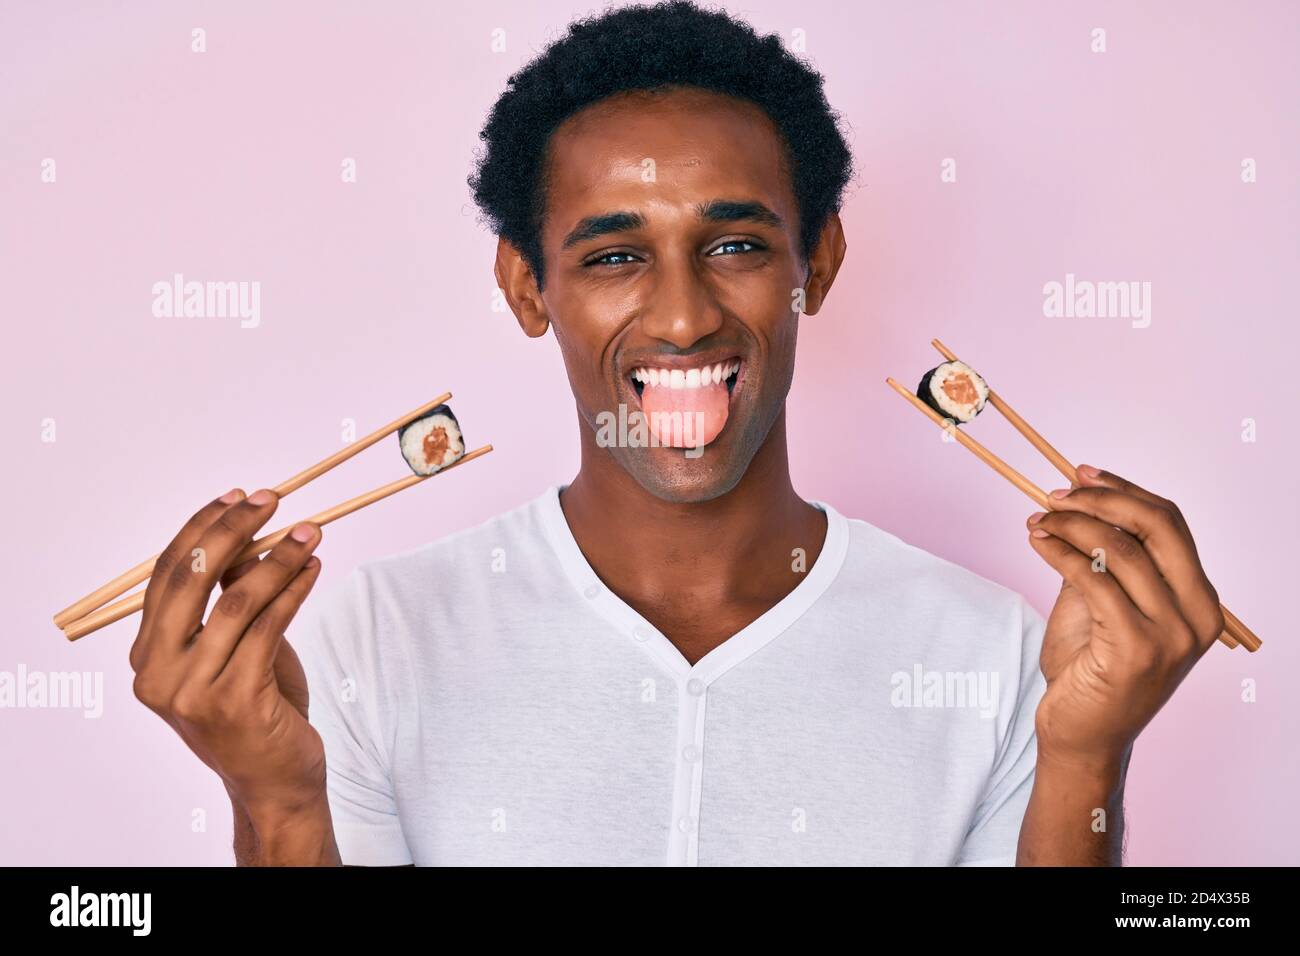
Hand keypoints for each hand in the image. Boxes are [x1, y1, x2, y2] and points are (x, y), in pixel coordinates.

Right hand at [129, 488, 328, 821]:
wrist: (272, 780)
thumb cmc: (255, 708)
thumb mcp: (233, 650)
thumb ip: (228, 600)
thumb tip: (249, 534)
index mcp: (146, 656)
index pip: (167, 574)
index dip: (202, 528)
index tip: (238, 497)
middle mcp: (157, 673)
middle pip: (192, 579)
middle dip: (235, 530)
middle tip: (273, 500)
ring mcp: (192, 690)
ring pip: (238, 601)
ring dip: (279, 558)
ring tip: (310, 533)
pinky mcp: (235, 700)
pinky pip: (269, 628)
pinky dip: (294, 591)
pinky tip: (313, 569)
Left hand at [1024, 465, 1224, 769]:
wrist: (1080, 734)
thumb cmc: (1089, 669)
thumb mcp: (1102, 604)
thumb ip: (1102, 558)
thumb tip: (1077, 499)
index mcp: (1199, 601)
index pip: (1171, 524)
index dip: (1125, 491)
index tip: (1082, 473)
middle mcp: (1196, 616)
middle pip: (1157, 527)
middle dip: (1101, 499)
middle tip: (1055, 493)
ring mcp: (1171, 634)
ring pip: (1119, 550)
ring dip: (1069, 525)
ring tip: (1036, 520)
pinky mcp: (1135, 648)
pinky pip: (1093, 580)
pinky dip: (1059, 552)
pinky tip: (1037, 542)